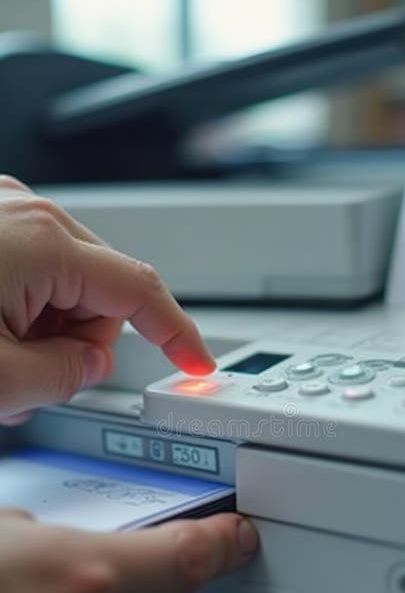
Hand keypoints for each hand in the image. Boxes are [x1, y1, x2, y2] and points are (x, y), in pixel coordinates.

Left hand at [0, 175, 214, 423]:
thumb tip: (91, 364)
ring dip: (42, 331)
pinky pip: (31, 271)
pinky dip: (20, 311)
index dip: (176, 333)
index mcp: (42, 240)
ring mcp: (3, 211)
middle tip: (29, 373)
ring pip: (64, 285)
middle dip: (77, 342)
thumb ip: (67, 377)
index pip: (140, 291)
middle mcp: (26, 211)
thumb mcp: (0, 381)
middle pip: (99, 294)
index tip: (197, 360)